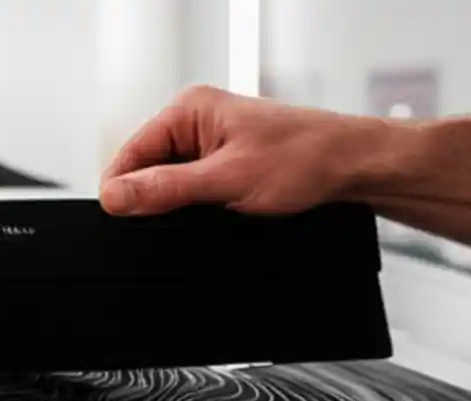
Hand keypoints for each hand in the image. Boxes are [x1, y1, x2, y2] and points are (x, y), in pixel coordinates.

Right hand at [99, 85, 397, 215]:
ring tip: (212, 210)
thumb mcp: (226, 179)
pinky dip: (199, 207)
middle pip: (147, 170)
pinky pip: (193, 190)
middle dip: (156, 199)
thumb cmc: (306, 157)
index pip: (130, 153)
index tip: (121, 221)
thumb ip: (165, 189)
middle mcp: (197, 121)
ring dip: (181, 205)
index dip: (122, 191)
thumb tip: (116, 197)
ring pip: (170, 184)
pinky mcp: (225, 164)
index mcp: (189, 110)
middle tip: (184, 217)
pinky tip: (220, 212)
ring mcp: (211, 143)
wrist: (353, 167)